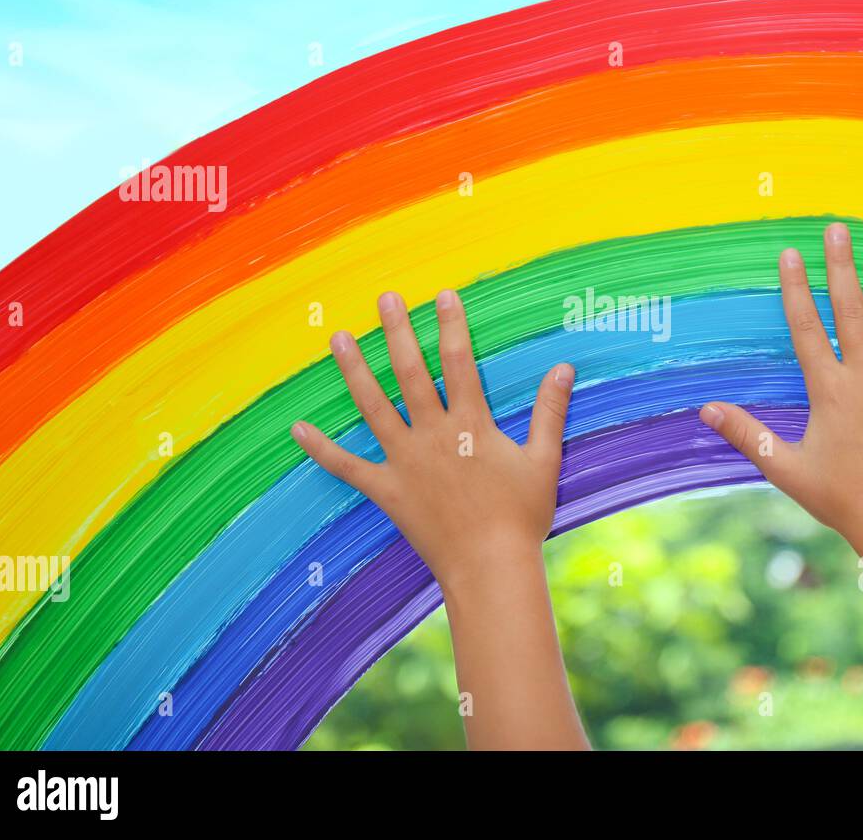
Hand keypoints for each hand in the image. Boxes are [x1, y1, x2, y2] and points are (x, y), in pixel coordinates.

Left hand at [291, 288, 573, 592]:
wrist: (490, 567)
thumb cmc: (521, 517)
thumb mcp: (543, 460)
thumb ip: (549, 411)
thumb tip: (563, 368)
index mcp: (471, 424)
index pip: (459, 361)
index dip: (451, 325)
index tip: (443, 295)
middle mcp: (433, 435)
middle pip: (410, 372)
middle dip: (397, 331)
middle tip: (385, 299)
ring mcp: (406, 462)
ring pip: (374, 406)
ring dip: (354, 370)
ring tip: (338, 338)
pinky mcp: (388, 491)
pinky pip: (348, 467)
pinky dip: (322, 449)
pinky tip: (298, 429)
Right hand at [699, 223, 862, 554]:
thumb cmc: (841, 500)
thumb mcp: (786, 469)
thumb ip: (747, 434)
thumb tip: (705, 410)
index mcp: (829, 391)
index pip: (807, 328)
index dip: (796, 289)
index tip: (790, 254)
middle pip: (851, 311)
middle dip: (841, 266)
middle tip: (837, 229)